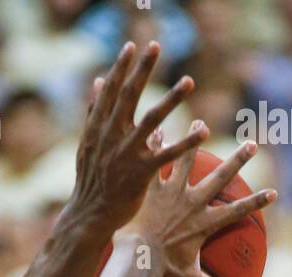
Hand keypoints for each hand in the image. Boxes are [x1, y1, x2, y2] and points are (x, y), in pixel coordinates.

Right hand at [71, 41, 208, 236]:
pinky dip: (185, 143)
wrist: (89, 217)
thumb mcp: (88, 144)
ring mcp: (125, 155)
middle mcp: (111, 138)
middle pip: (128, 97)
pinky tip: (203, 131)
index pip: (109, 91)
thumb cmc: (92, 180)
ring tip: (188, 82)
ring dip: (170, 100)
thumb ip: (94, 112)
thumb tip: (96, 81)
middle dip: (142, 71)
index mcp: (98, 129)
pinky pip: (166, 155)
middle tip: (155, 46)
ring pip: (150, 121)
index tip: (132, 46)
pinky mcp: (140, 174)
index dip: (120, 68)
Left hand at [135, 133, 275, 276]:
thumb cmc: (161, 272)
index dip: (256, 202)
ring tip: (200, 122)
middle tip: (253, 144)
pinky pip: (154, 163)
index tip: (274, 192)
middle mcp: (192, 203)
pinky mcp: (150, 188)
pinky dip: (156, 147)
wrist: (136, 258)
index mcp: (203, 224)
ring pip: (186, 160)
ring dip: (194, 140)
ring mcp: (171, 193)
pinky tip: (157, 129)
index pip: (237, 212)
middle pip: (220, 178)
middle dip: (238, 161)